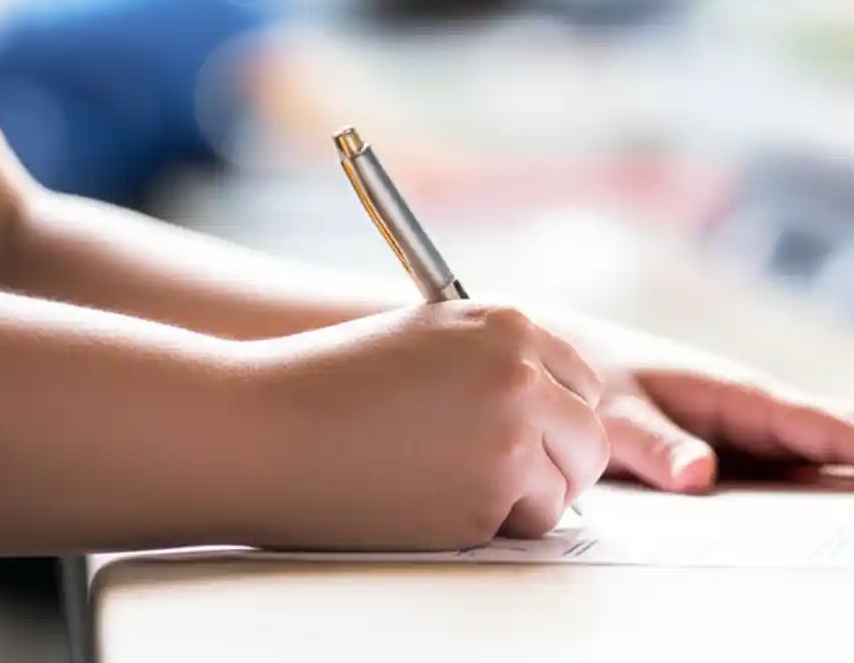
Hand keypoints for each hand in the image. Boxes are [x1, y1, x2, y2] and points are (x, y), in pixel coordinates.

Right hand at [236, 303, 608, 550]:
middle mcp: (521, 379)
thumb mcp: (429, 339)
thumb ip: (496, 363)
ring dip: (525, 499)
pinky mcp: (486, 501)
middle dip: (562, 464)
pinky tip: (429, 500)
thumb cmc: (330, 384)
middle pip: (590, 439)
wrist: (263, 430)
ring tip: (455, 484)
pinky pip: (517, 525)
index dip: (561, 414)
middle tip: (519, 477)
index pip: (583, 382)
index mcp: (508, 327)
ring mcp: (509, 442)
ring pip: (564, 489)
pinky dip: (486, 525)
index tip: (543, 433)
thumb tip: (551, 406)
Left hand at [553, 316, 853, 493]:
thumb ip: (655, 446)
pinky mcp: (748, 444)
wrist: (565, 360)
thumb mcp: (614, 417)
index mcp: (740, 395)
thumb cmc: (591, 380)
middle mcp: (762, 408)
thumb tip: (703, 476)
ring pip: (846, 444)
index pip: (826, 427)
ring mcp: (760, 426)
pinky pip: (814, 462)